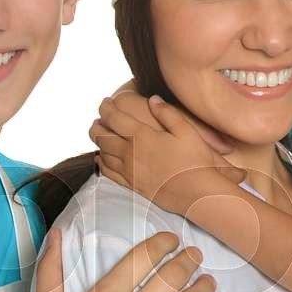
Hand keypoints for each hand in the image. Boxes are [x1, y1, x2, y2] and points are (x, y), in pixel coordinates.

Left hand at [90, 92, 244, 212]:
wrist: (195, 192)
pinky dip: (102, 163)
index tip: (104, 102)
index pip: (113, 118)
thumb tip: (153, 99)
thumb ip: (167, 113)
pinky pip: (109, 172)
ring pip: (103, 154)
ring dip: (98, 143)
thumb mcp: (186, 131)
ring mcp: (129, 170)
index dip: (105, 108)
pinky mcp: (132, 185)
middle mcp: (130, 152)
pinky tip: (101, 159)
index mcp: (141, 136)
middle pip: (101, 136)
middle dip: (96, 126)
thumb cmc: (194, 160)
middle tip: (98, 120)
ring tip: (100, 136)